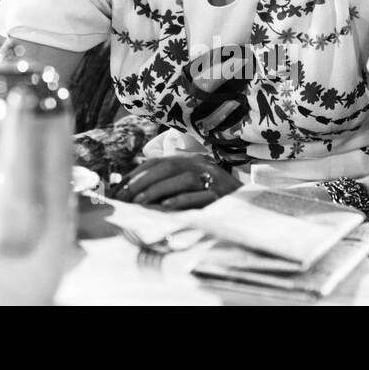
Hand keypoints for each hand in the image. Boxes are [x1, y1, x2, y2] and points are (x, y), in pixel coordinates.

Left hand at [109, 154, 238, 209]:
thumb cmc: (212, 200)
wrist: (251, 209)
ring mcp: (213, 178)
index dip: (135, 174)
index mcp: (189, 160)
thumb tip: (131, 193)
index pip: (156, 162)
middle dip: (141, 183)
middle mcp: (200, 165)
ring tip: (138, 203)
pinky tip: (164, 208)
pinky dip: (180, 201)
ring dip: (157, 190)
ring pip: (181, 179)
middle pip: (166, 168)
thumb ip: (166, 185)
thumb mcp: (189, 188)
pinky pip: (199, 196)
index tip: (117, 190)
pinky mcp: (223, 195)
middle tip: (123, 198)